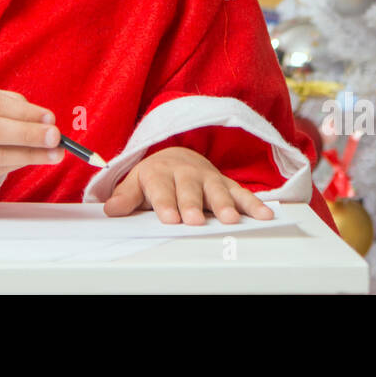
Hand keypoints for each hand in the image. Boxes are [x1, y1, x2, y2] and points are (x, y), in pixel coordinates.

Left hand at [102, 146, 275, 225]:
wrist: (176, 156)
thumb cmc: (155, 176)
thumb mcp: (136, 183)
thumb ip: (125, 197)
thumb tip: (111, 210)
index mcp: (159, 173)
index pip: (162, 189)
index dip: (166, 203)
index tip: (169, 218)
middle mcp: (185, 174)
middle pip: (190, 190)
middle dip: (193, 204)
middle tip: (195, 220)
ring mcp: (207, 178)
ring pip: (216, 191)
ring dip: (224, 204)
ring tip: (230, 219)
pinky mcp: (225, 184)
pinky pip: (240, 193)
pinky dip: (253, 204)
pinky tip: (264, 215)